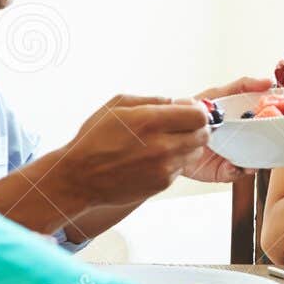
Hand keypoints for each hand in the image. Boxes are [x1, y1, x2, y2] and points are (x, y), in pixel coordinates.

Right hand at [54, 95, 209, 208]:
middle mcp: (161, 145)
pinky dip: (174, 162)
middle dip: (196, 128)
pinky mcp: (163, 183)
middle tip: (182, 127)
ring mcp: (164, 167)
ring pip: (195, 153)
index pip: (198, 115)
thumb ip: (152, 100)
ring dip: (187, 146)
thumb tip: (176, 102)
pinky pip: (181, 168)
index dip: (197, 111)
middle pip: (203, 135)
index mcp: (150, 120)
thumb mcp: (117, 105)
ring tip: (166, 143)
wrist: (80, 176)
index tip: (189, 111)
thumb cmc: (95, 138)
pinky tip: (155, 159)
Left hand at [183, 76, 273, 182]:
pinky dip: (237, 170)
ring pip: (255, 162)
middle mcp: (244, 141)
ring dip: (256, 161)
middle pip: (266, 146)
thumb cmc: (194, 110)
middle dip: (270, 146)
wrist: (169, 132)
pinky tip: (232, 164)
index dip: (278, 124)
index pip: (269, 124)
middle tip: (269, 143)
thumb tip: (268, 81)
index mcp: (247, 123)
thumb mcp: (219, 94)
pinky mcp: (223, 171)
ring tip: (252, 159)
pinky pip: (236, 173)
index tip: (282, 121)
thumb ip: (243, 85)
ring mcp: (235, 157)